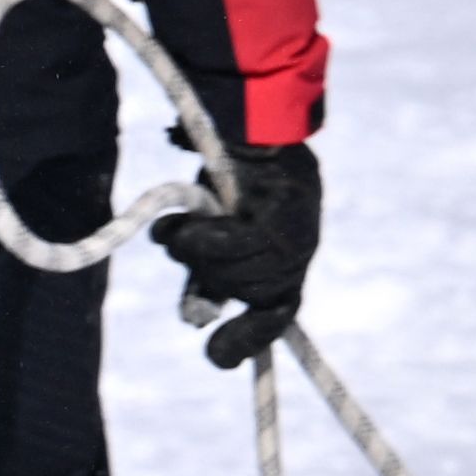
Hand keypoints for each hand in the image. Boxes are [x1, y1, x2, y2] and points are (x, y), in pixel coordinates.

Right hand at [157, 141, 320, 367]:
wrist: (252, 122)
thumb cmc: (233, 179)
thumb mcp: (216, 236)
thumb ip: (207, 276)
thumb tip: (197, 319)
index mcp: (286, 265)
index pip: (277, 319)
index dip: (246, 342)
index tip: (214, 353)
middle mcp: (297, 257)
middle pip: (239, 294)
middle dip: (203, 274)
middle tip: (184, 239)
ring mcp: (295, 238)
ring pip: (230, 273)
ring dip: (193, 251)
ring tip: (179, 222)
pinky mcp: (281, 216)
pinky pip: (229, 244)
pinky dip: (197, 236)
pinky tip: (179, 221)